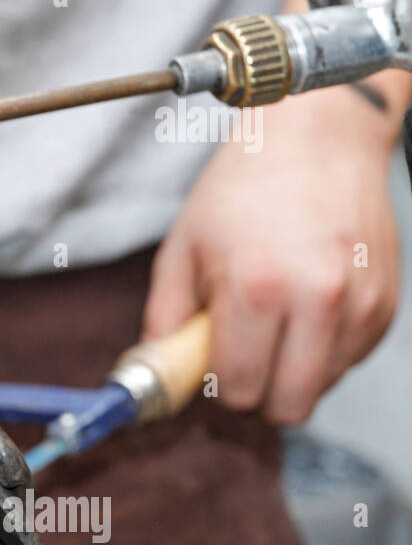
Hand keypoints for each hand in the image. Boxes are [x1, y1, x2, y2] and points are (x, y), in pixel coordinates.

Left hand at [143, 85, 400, 423]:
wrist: (317, 138)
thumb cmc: (240, 190)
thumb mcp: (182, 248)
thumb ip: (165, 320)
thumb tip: (158, 374)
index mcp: (257, 289)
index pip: (240, 390)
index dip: (219, 384)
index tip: (212, 359)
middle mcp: (317, 301)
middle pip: (289, 406)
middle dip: (258, 391)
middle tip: (242, 352)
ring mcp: (359, 304)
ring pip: (322, 388)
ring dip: (292, 371)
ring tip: (274, 318)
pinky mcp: (386, 304)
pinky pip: (349, 360)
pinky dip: (324, 350)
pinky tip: (304, 305)